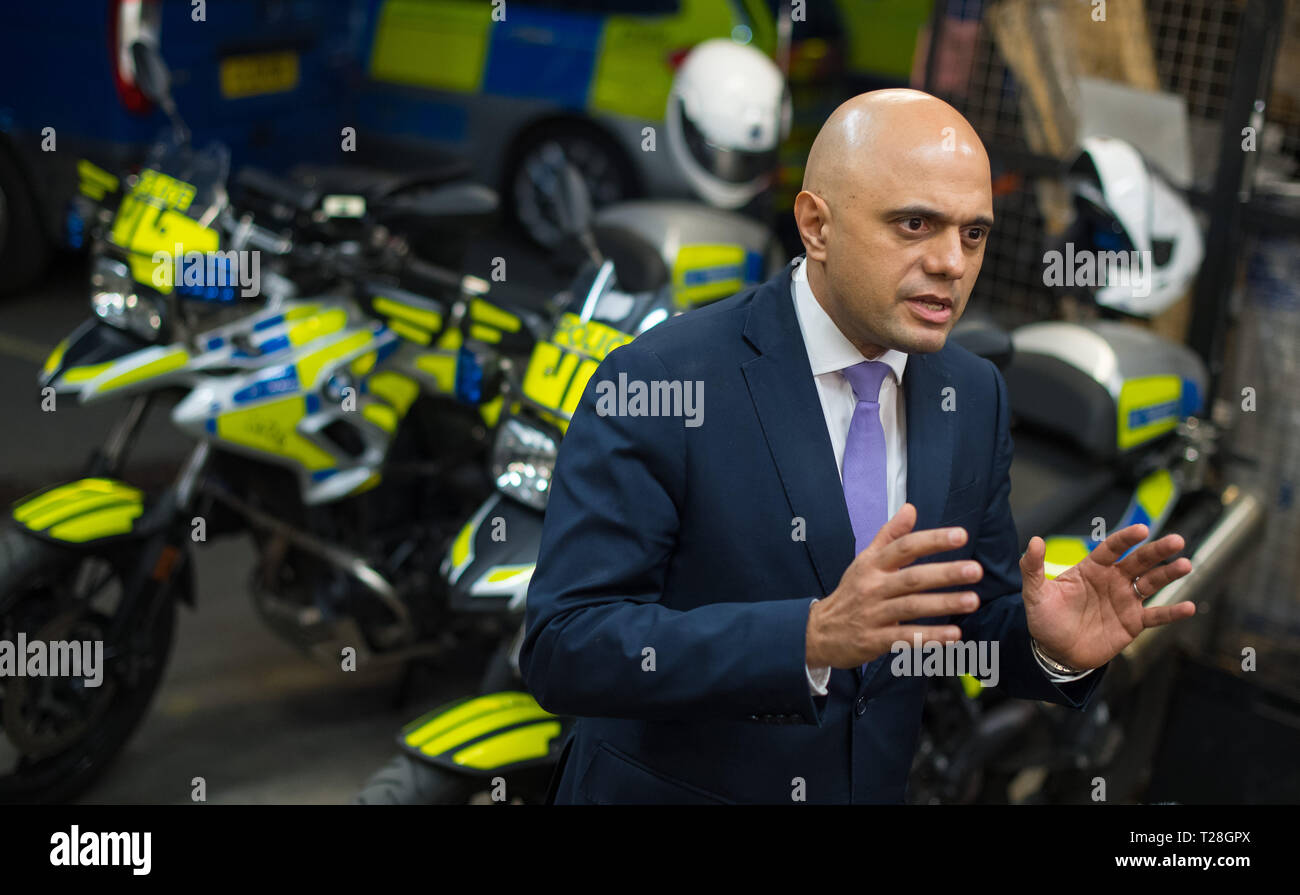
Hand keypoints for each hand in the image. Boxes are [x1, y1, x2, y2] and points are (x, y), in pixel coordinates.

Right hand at [806, 503, 982, 668]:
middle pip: (912, 578)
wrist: (820, 632)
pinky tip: (954, 635)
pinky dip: (930, 637)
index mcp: (873, 565)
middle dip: (945, 573)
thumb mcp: (865, 560)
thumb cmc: (851, 593)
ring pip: (912, 607)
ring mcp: (873, 615)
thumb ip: (890, 536)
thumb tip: (911, 509)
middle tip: (975, 570)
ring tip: (972, 601)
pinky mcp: (875, 640)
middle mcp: (873, 587)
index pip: (904, 547)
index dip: (932, 540)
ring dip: (943, 604)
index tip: (960, 535)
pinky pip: (905, 638)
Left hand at [1020, 525, 1193, 670]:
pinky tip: (1189, 607)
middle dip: (1157, 551)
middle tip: (1177, 540)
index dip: (1126, 539)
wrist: (1055, 651)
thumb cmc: (1045, 619)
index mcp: (1092, 569)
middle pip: (1138, 561)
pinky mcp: (1133, 623)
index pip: (1112, 548)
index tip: (1142, 530)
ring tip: (1186, 565)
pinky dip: (1172, 612)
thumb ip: (1032, 567)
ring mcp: (1125, 601)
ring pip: (1152, 583)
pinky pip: (1156, 616)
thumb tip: (1033, 541)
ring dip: (1169, 574)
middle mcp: (1113, 581)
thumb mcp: (1035, 593)